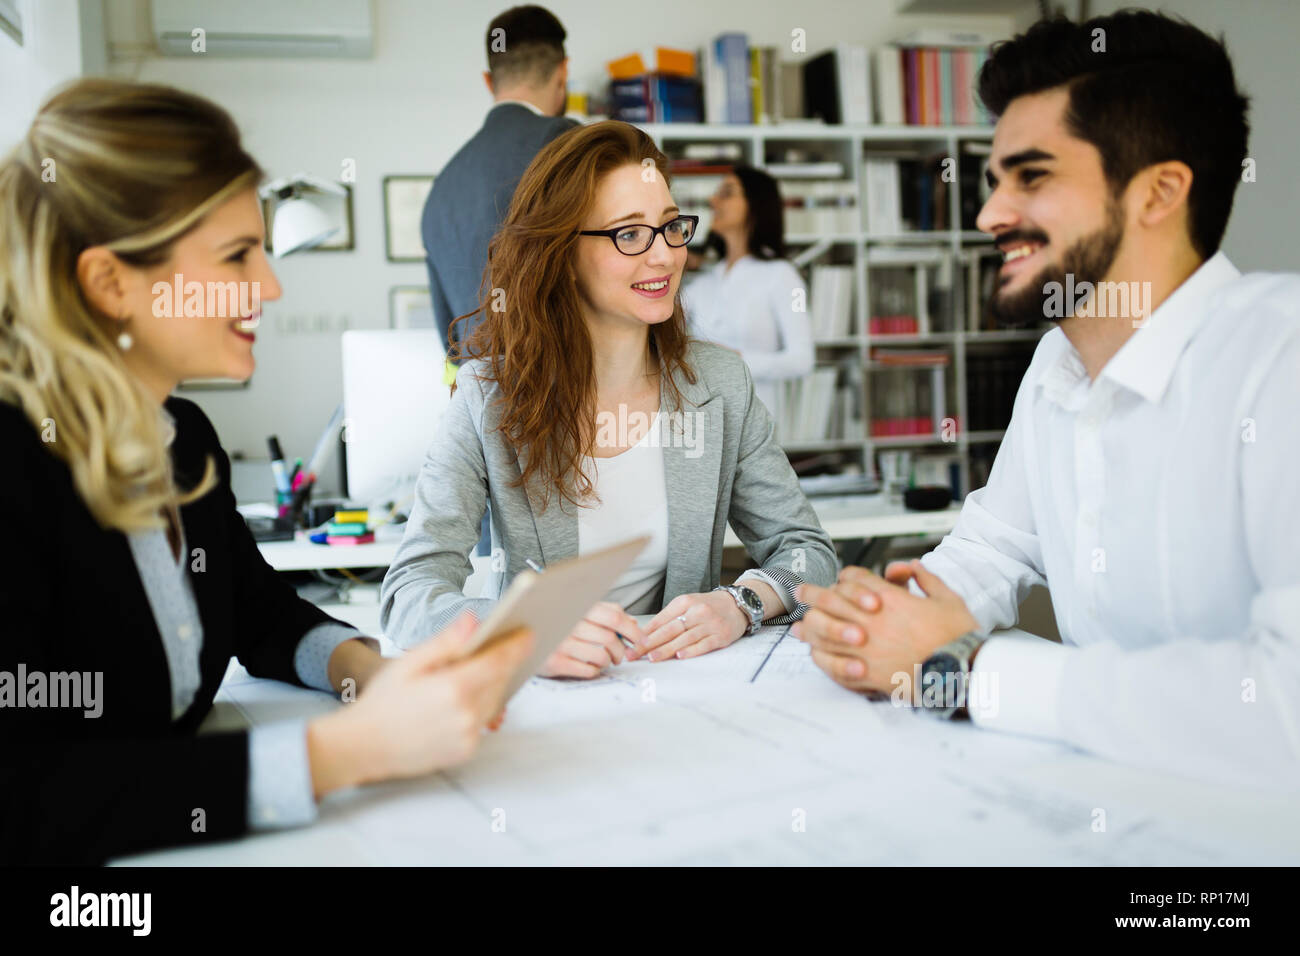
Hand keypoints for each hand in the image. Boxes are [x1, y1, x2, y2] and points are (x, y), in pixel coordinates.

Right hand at [307, 611, 533, 795]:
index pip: (497, 661)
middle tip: (511, 645)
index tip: (529, 632)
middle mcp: (465, 714)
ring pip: (495, 701)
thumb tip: (473, 620)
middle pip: (500, 680)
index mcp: (452, 687)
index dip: (516, 645)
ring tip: (490, 667)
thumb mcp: (408, 663)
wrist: (363, 747)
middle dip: (506, 662)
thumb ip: (445, 642)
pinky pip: (484, 721)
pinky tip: (471, 694)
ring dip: (495, 684)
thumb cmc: (382, 702)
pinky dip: (483, 706)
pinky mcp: (466, 750)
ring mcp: (467, 736)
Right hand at [539, 600, 644, 678]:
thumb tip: (632, 623)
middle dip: (622, 650)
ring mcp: (560, 643)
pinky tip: (590, 666)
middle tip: (622, 655)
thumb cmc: (555, 624)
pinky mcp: (554, 663)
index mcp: (576, 606)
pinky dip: (596, 670)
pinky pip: (589, 670)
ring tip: (605, 660)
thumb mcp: (579, 612)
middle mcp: (568, 623)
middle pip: (610, 638)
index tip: (640, 640)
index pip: (614, 617)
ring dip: (609, 661)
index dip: (633, 630)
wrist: (516, 637)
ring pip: (601, 656)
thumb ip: (606, 613)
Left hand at [639, 591, 748, 660]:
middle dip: (650, 643)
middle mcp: (697, 611)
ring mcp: (710, 624)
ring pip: (685, 638)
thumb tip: (645, 634)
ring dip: (667, 649)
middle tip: (635, 653)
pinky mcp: (721, 636)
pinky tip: (680, 656)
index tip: (631, 644)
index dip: (645, 633)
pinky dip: (691, 651)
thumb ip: (668, 618)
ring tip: (652, 658)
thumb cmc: (708, 606)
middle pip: (670, 629)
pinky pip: (703, 644)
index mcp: (684, 602)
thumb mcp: (687, 605)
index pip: (661, 619)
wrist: (738, 604)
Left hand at [792, 560, 976, 695]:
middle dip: (812, 594)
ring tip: (799, 627)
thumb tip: (911, 565)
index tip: (839, 580)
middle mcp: (873, 621)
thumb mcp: (948, 598)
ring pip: (825, 633)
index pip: (855, 579)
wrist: (963, 672)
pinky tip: (815, 656)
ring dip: (810, 627)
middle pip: (830, 601)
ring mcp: (867, 649)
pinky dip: (822, 659)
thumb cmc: (958, 637)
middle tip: (801, 592)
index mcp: (891, 600)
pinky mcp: (868, 675)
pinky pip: (834, 665)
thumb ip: (925, 578)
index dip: (845, 577)